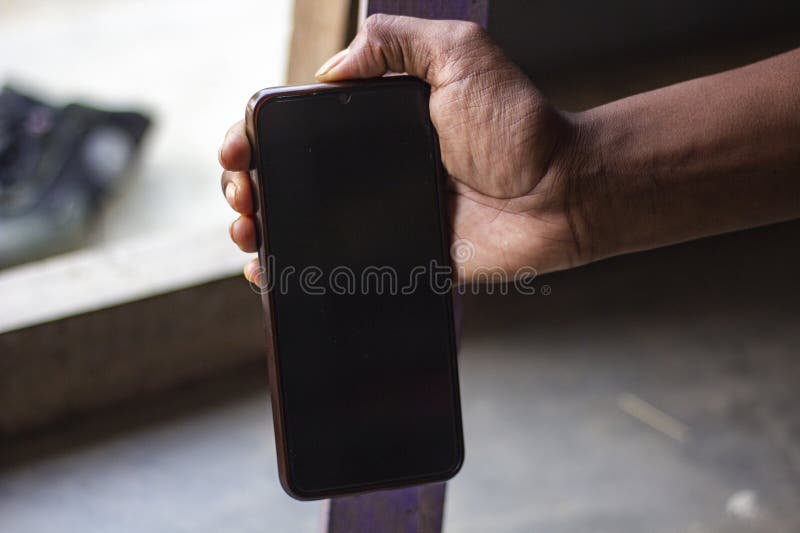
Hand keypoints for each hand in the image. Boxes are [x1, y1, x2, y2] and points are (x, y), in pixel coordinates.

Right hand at [221, 14, 587, 284]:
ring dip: (262, 228)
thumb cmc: (517, 124)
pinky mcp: (397, 256)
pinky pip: (338, 268)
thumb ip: (395, 41)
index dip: (256, 137)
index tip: (236, 149)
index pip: (298, 128)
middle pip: (289, 177)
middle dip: (248, 186)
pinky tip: (267, 273)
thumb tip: (325, 71)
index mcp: (377, 123)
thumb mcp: (458, 55)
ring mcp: (382, 215)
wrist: (560, 192)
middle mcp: (373, 169)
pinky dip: (296, 272)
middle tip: (242, 197)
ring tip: (246, 232)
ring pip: (303, 224)